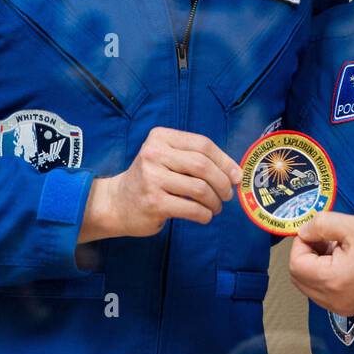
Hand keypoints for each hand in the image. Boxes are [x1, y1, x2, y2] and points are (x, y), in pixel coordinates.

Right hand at [78, 127, 242, 243]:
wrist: (116, 203)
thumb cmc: (151, 179)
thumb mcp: (167, 158)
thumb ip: (195, 158)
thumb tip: (235, 173)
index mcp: (160, 137)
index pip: (202, 144)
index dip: (225, 161)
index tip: (236, 176)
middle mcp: (154, 153)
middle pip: (203, 165)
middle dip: (222, 183)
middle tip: (227, 195)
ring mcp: (152, 178)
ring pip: (200, 188)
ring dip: (215, 201)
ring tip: (215, 207)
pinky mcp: (154, 202)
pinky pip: (192, 208)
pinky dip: (205, 215)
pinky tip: (204, 216)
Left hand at [288, 212, 353, 316]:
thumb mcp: (352, 226)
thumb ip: (321, 224)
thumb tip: (303, 231)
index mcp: (332, 280)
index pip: (295, 264)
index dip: (300, 244)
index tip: (316, 232)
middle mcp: (332, 299)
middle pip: (298, 278)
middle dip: (305, 255)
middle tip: (323, 239)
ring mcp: (339, 307)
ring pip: (308, 287)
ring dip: (314, 266)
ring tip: (335, 250)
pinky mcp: (347, 308)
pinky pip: (322, 294)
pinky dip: (324, 277)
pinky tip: (342, 263)